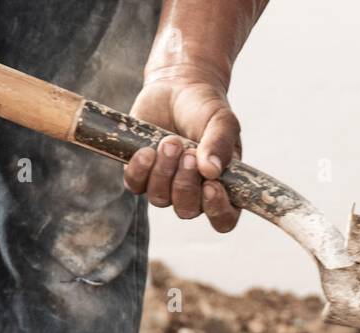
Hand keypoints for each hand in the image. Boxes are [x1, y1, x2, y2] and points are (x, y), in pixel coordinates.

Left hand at [125, 75, 242, 232]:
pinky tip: (146, 150)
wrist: (178, 87)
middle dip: (185, 183)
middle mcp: (194, 193)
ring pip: (160, 199)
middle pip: (187, 210)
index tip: (210, 186)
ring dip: (163, 172)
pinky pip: (135, 186)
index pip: (223, 219)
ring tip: (169, 142)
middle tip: (187, 152)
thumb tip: (211, 172)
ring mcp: (166, 186)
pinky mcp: (141, 174)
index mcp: (222, 187)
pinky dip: (139, 170)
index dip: (217, 211)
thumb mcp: (222, 121)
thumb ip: (220, 144)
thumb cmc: (206, 108)